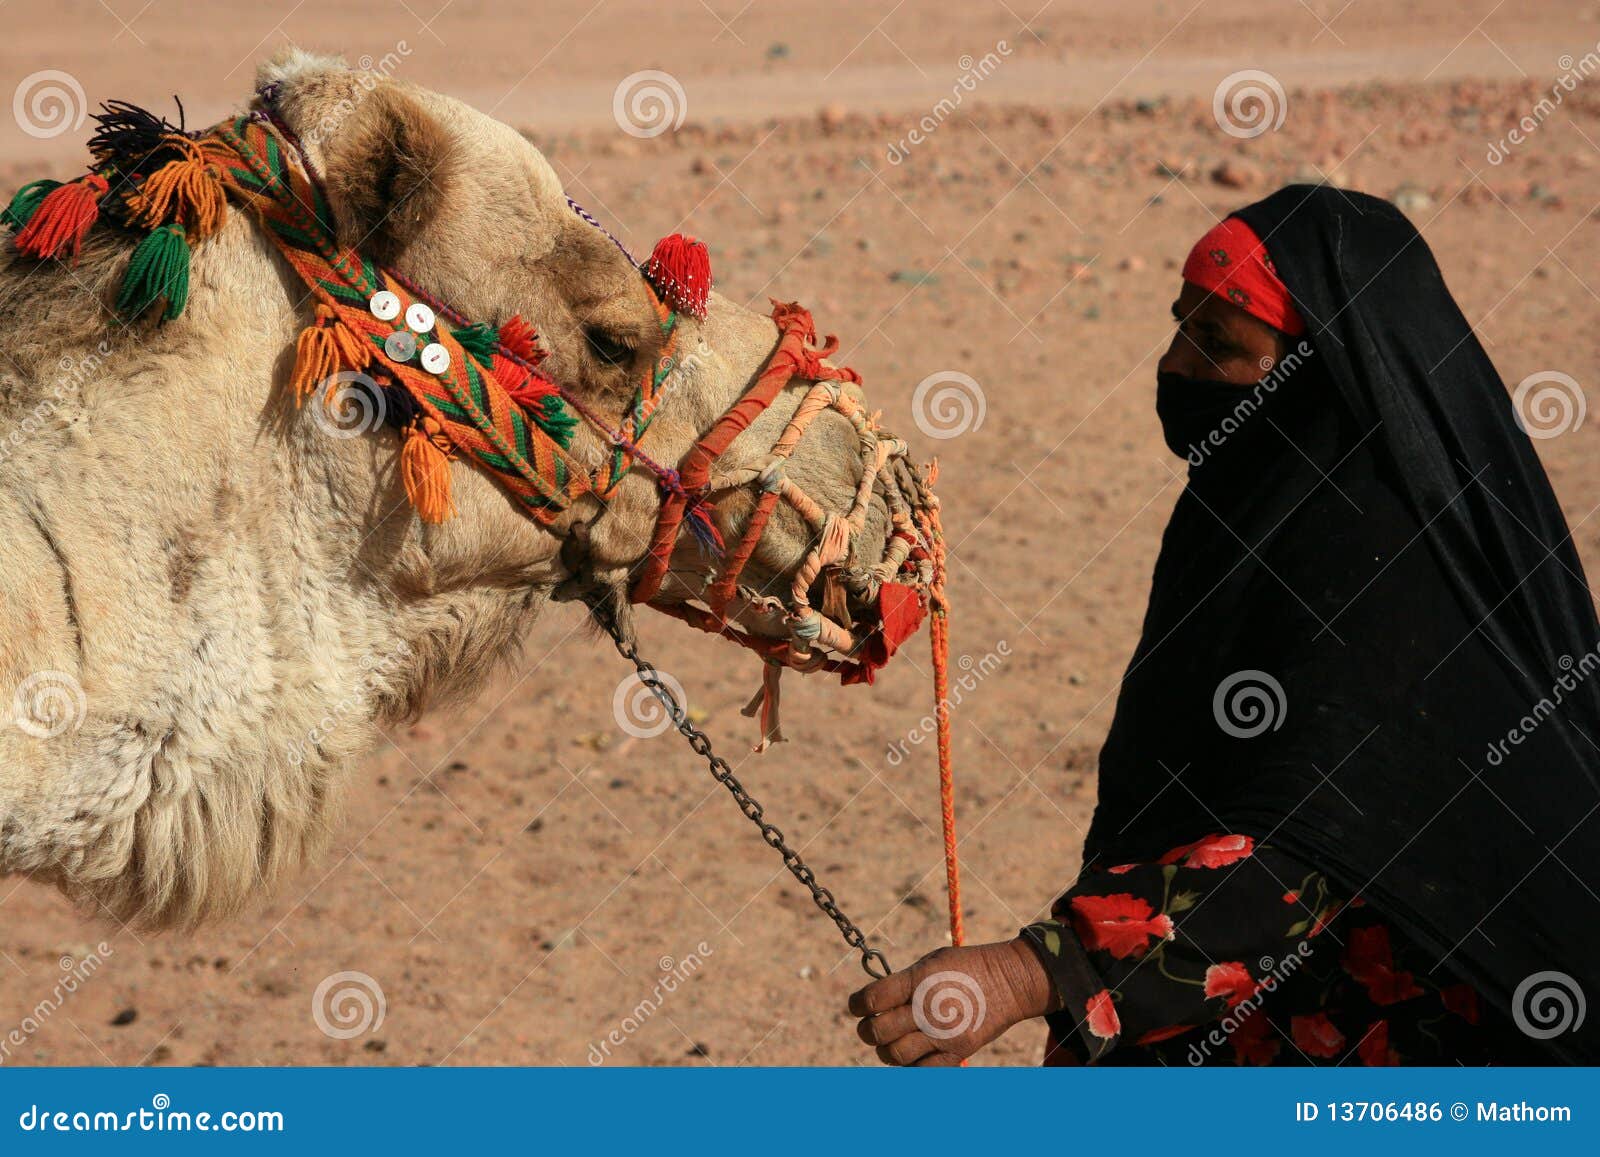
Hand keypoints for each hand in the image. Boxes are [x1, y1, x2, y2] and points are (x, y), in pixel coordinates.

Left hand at [848, 938, 1060, 1065]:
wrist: (1008, 981)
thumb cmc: (965, 966)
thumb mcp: (931, 961)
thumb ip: (903, 982)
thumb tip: (875, 1002)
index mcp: (918, 981)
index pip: (871, 1000)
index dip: (856, 1005)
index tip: (857, 1006)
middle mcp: (926, 1010)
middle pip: (877, 1032)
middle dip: (867, 1030)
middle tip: (872, 1025)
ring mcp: (941, 1035)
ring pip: (894, 1056)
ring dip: (886, 1050)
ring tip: (892, 1040)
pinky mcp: (956, 1052)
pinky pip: (921, 1071)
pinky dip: (910, 1066)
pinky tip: (913, 1053)